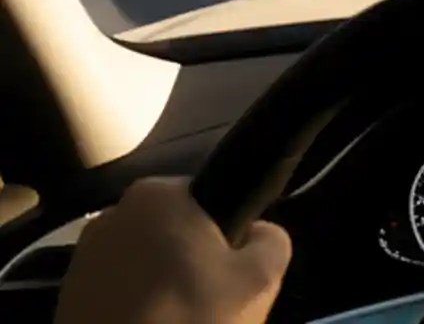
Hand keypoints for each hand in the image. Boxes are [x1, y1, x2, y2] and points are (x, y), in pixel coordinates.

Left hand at [55, 177, 291, 323]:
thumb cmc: (190, 318)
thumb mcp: (260, 280)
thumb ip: (272, 240)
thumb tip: (257, 233)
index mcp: (159, 194)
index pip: (211, 200)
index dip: (228, 235)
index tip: (231, 272)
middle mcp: (115, 211)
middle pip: (177, 230)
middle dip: (194, 258)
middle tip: (210, 299)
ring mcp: (85, 252)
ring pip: (147, 259)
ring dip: (164, 281)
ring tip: (177, 317)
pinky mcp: (70, 290)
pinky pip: (120, 285)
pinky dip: (137, 302)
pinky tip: (150, 323)